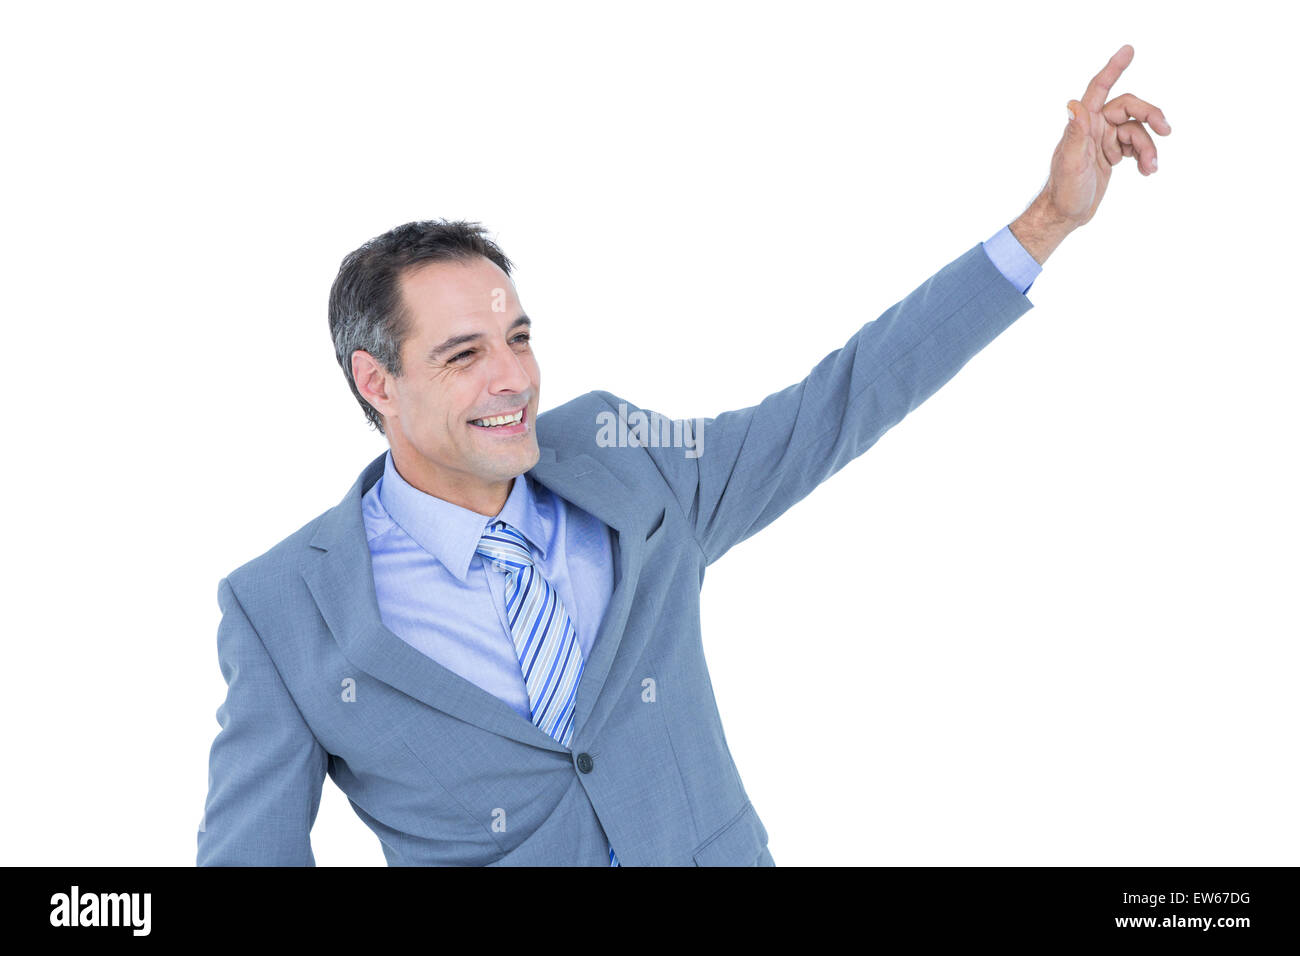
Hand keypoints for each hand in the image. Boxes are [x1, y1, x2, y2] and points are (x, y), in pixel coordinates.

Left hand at [1044, 44, 1171, 227]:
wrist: (1065, 214)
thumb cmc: (1064, 190)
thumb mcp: (1071, 163)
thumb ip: (1075, 133)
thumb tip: (1073, 105)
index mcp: (1083, 123)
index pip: (1100, 88)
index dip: (1114, 68)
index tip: (1129, 50)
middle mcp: (1094, 127)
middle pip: (1129, 108)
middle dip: (1150, 117)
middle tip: (1166, 131)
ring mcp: (1103, 140)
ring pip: (1136, 131)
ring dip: (1147, 148)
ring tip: (1151, 168)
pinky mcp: (1111, 154)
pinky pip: (1136, 146)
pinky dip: (1144, 156)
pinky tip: (1147, 171)